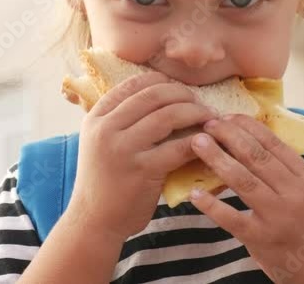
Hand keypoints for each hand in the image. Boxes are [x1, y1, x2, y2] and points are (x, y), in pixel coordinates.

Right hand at [68, 72, 216, 240]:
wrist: (95, 221)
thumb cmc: (105, 180)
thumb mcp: (101, 142)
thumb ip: (121, 120)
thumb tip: (160, 94)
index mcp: (97, 118)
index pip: (134, 84)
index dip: (163, 82)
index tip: (180, 90)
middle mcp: (106, 129)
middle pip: (154, 95)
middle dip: (183, 94)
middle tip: (200, 103)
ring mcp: (123, 149)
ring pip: (169, 115)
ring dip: (196, 113)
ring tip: (209, 118)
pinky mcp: (142, 170)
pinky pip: (179, 147)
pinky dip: (198, 141)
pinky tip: (208, 142)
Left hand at [188, 114, 303, 282]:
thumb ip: (287, 169)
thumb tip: (253, 138)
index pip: (274, 144)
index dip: (248, 127)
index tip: (228, 116)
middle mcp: (293, 193)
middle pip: (256, 157)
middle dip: (229, 136)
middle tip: (208, 124)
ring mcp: (276, 216)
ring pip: (243, 180)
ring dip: (217, 158)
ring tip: (197, 143)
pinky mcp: (261, 239)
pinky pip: (231, 218)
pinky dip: (211, 205)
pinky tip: (195, 194)